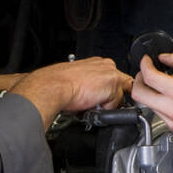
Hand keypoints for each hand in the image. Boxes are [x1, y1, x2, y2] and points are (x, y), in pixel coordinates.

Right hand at [9, 58, 133, 129]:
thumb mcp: (75, 80)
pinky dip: (106, 109)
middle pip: (119, 86)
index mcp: (96, 62)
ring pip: (118, 96)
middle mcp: (105, 65)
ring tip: (89, 104)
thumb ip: (88, 84)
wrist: (53, 86)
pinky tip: (92, 106)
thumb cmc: (58, 84)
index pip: (112, 78)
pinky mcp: (113, 85)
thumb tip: (90, 95)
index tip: (102, 99)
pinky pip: (116, 104)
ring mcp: (111, 74)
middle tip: (93, 103)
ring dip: (107, 104)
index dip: (108, 91)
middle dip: (110, 98)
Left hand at [130, 52, 172, 137]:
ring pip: (147, 105)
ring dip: (149, 92)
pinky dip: (159, 103)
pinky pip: (158, 113)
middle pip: (139, 95)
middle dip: (138, 80)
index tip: (146, 61)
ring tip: (160, 84)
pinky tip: (169, 96)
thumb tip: (165, 57)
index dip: (144, 65)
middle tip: (145, 72)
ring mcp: (172, 121)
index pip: (149, 77)